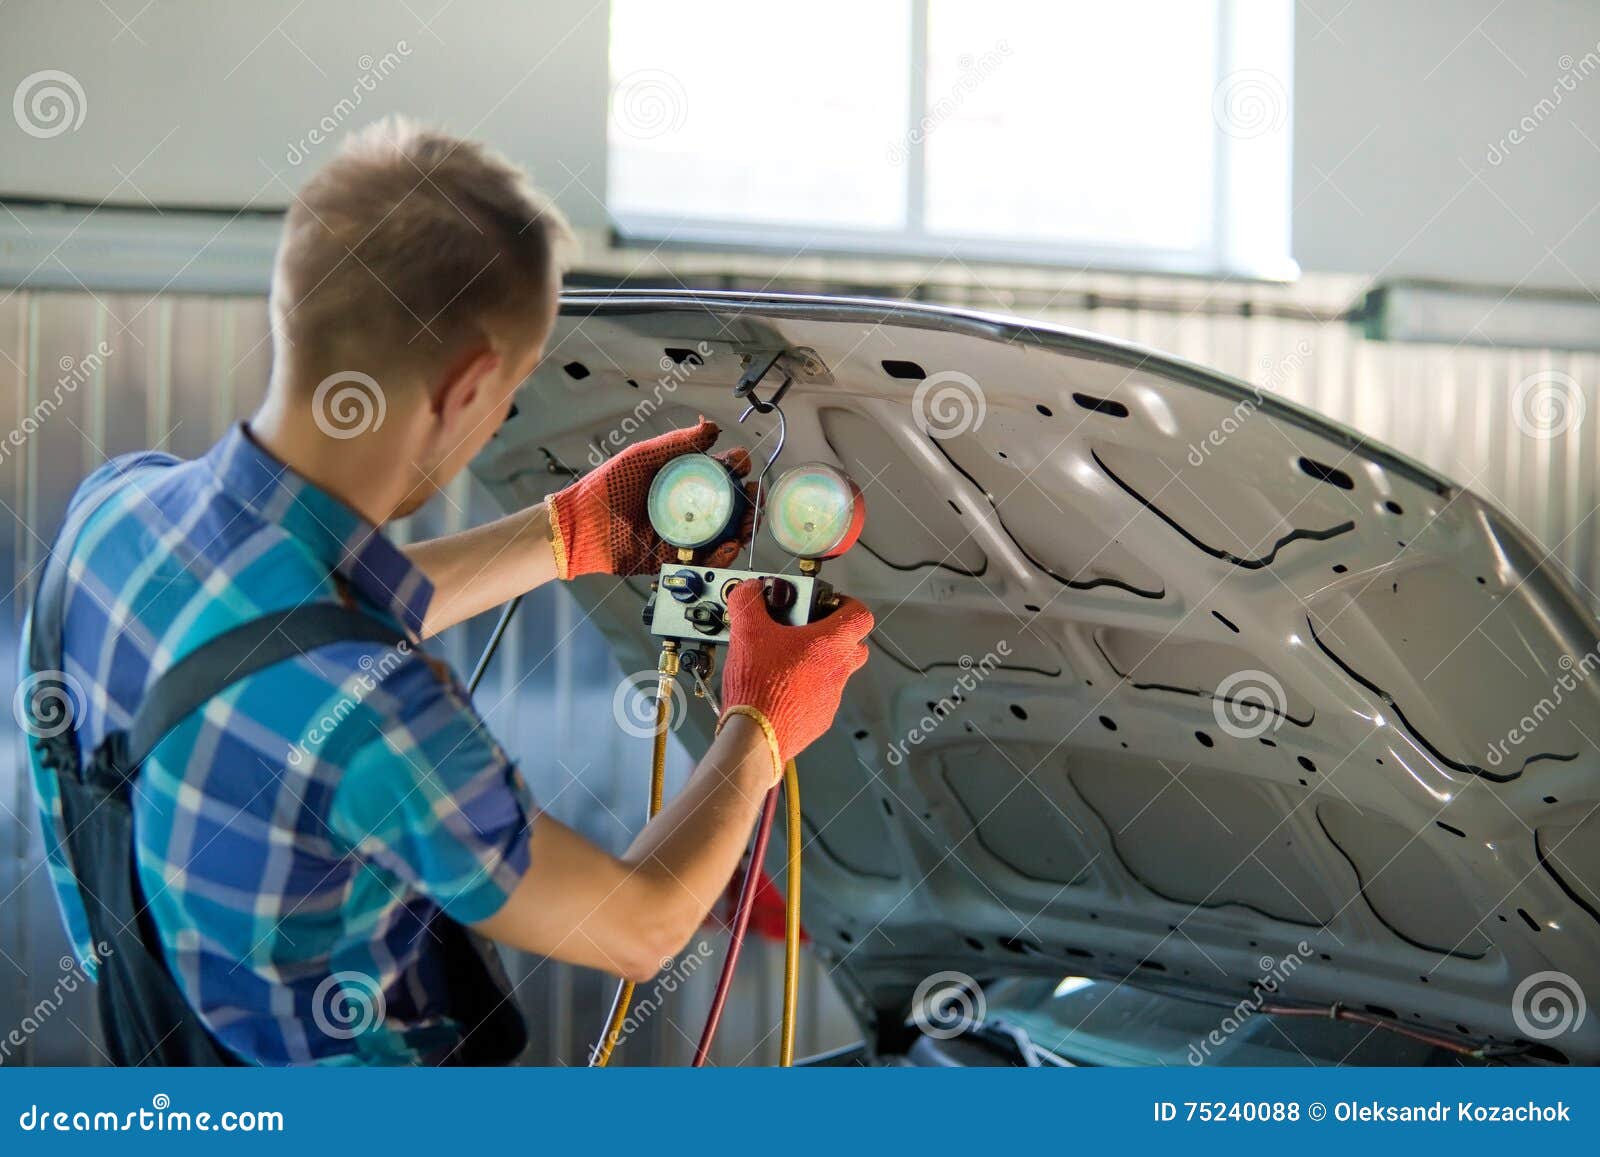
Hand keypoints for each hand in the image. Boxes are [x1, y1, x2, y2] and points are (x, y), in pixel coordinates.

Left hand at [547, 418, 754, 578]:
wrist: (582, 525)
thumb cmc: (608, 487)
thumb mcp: (642, 458)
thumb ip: (676, 443)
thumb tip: (710, 427)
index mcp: (682, 478)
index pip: (720, 470)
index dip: (736, 467)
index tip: (742, 466)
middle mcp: (687, 505)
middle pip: (730, 503)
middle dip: (748, 501)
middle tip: (753, 499)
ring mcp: (684, 532)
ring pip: (724, 532)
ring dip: (742, 529)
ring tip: (746, 525)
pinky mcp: (676, 557)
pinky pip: (705, 559)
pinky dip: (722, 555)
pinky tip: (728, 546)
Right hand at [718, 581, 873, 777]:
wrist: (755, 735)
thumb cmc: (759, 684)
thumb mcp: (747, 630)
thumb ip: (748, 600)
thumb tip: (749, 590)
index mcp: (831, 644)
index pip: (861, 615)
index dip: (847, 604)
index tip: (829, 603)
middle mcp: (839, 671)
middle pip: (855, 646)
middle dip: (836, 635)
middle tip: (808, 631)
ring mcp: (831, 698)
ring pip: (836, 673)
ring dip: (818, 664)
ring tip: (785, 661)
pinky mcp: (819, 719)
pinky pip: (819, 698)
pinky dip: (806, 690)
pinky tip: (779, 689)